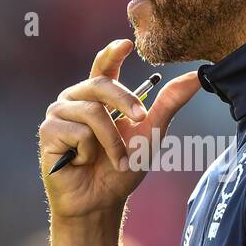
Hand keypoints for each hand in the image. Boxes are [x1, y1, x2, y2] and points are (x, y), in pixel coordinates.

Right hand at [38, 39, 200, 220]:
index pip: (104, 65)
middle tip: (140, 120)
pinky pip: (78, 132)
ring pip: (92, 112)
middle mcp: (76, 99)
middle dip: (126, 103)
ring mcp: (59, 113)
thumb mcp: (152, 133)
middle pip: (101, 85)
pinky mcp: (48, 131)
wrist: (100, 202)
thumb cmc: (122, 169)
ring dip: (110, 142)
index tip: (127, 43)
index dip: (113, 52)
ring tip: (110, 160)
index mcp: (98, 96)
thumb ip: (170, 103)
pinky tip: (81, 163)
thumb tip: (197, 77)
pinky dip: (88, 152)